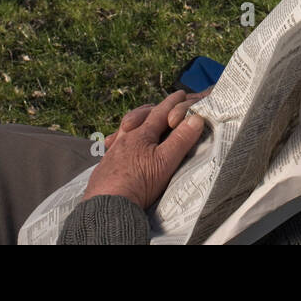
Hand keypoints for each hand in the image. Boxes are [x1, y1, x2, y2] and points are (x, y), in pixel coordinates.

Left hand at [83, 90, 206, 209]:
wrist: (108, 207)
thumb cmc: (139, 183)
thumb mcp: (166, 162)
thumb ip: (181, 139)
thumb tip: (196, 117)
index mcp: (141, 134)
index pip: (160, 112)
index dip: (172, 102)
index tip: (181, 93)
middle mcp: (124, 139)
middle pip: (138, 117)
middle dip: (150, 110)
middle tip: (157, 107)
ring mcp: (112, 152)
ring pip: (122, 131)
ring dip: (132, 124)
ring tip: (133, 124)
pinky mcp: (104, 167)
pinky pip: (112, 147)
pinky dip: (118, 142)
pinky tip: (115, 149)